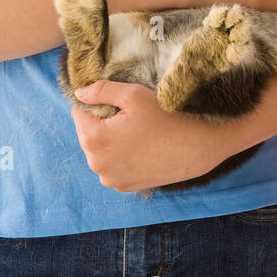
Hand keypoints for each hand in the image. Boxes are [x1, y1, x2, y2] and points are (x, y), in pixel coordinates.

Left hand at [70, 80, 229, 190]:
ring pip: (100, 151)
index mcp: (93, 139)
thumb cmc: (166, 117)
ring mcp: (110, 178)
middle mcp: (96, 163)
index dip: (98, 104)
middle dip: (103, 124)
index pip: (79, 113)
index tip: (120, 105)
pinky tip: (142, 149)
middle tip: (132, 119)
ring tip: (139, 134)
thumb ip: (100, 90)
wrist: (197, 148)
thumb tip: (79, 94)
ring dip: (111, 141)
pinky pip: (113, 166)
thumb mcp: (133, 94)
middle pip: (88, 133)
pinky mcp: (124, 186)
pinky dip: (121, 157)